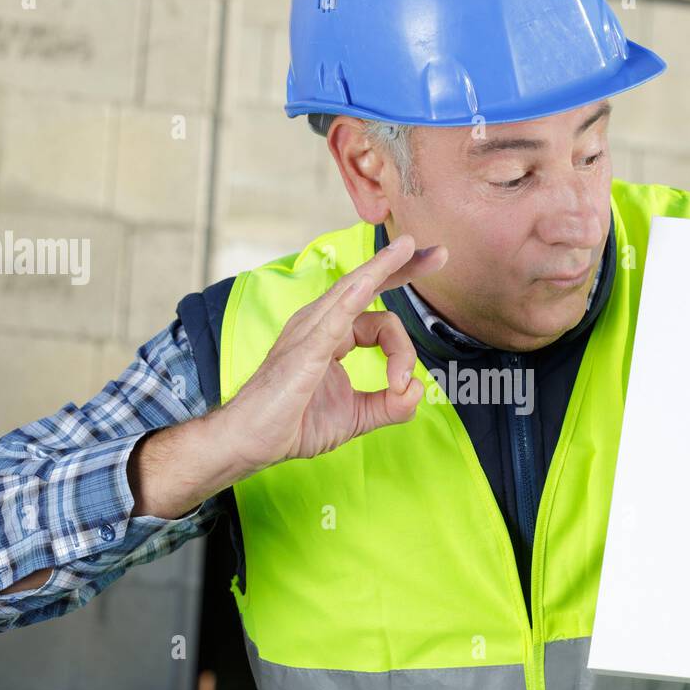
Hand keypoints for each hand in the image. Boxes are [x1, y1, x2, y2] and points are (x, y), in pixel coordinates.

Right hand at [218, 234, 447, 473]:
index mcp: (331, 335)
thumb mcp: (356, 417)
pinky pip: (332, 318)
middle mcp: (319, 324)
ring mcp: (309, 332)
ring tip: (409, 247)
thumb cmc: (293, 424)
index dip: (402, 351)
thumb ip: (390, 405)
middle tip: (439, 253)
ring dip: (383, 268)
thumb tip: (417, 390)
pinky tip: (369, 281)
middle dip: (402, 266)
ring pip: (352, 291)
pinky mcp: (304, 350)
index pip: (379, 321)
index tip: (403, 386)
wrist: (250, 442)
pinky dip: (352, 297)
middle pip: (366, 285)